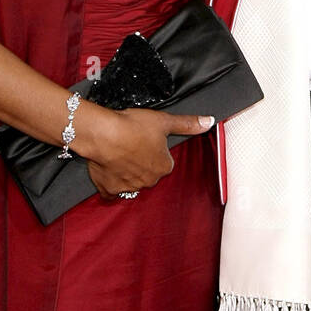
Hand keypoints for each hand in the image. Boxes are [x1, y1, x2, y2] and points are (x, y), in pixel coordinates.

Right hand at [84, 107, 214, 199]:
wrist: (102, 134)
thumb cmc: (132, 127)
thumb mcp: (164, 121)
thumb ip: (187, 124)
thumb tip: (207, 122)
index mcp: (164, 167)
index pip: (164, 161)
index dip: (155, 148)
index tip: (146, 139)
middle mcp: (149, 180)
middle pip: (148, 172)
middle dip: (141, 161)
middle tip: (131, 143)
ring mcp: (129, 186)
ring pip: (131, 181)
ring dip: (127, 170)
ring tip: (118, 152)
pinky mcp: (110, 189)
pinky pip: (112, 190)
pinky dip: (111, 182)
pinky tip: (108, 169)